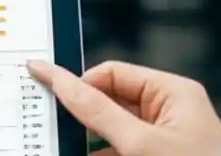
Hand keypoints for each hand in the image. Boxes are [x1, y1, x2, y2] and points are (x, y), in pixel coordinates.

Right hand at [28, 60, 220, 155]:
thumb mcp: (141, 145)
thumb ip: (97, 112)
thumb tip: (60, 80)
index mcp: (173, 93)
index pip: (112, 73)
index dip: (80, 86)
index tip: (47, 99)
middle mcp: (170, 114)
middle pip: (110, 104)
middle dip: (82, 120)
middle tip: (50, 128)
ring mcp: (166, 143)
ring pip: (112, 135)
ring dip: (89, 144)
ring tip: (62, 146)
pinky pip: (121, 153)